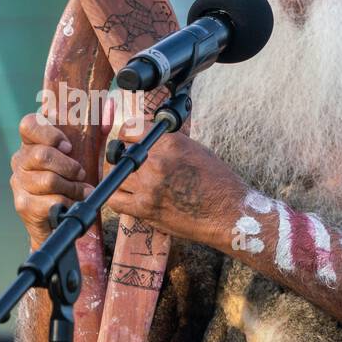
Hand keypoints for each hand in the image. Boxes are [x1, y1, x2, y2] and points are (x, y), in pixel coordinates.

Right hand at [9, 112, 97, 246]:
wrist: (56, 221)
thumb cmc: (70, 181)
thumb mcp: (85, 155)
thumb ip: (96, 131)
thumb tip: (109, 105)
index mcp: (32, 143)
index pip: (28, 125)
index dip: (49, 133)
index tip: (68, 146)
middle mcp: (20, 160)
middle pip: (42, 155)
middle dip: (69, 166)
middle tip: (81, 174)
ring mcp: (19, 182)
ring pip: (49, 180)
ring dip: (72, 188)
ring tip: (80, 191)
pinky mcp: (23, 204)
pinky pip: (51, 201)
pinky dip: (67, 203)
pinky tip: (69, 204)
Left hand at [103, 97, 244, 243]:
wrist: (228, 212)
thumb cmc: (217, 181)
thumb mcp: (194, 149)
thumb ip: (167, 144)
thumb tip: (145, 141)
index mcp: (169, 142)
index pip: (131, 129)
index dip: (128, 136)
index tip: (129, 142)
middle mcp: (156, 160)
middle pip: (119, 153)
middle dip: (121, 157)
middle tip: (126, 163)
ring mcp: (148, 185)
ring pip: (113, 175)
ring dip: (117, 177)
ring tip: (127, 180)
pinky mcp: (145, 208)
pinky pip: (115, 200)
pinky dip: (116, 197)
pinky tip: (127, 196)